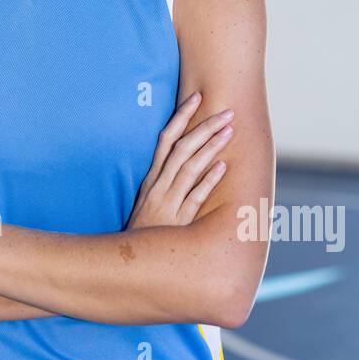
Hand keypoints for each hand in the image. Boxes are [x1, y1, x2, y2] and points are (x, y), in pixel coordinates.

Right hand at [126, 91, 232, 229]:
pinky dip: (208, 181)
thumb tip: (184, 160)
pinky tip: (222, 167)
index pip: (166, 139)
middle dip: (204, 127)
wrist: (130, 261)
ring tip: (229, 131)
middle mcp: (158, 186)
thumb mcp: (148, 202)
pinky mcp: (178, 222)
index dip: (181, 117)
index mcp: (151, 179)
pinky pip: (194, 198)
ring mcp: (167, 203)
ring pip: (189, 168)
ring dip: (210, 148)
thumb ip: (163, 182)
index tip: (197, 97)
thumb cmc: (145, 232)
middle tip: (226, 112)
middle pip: (181, 149)